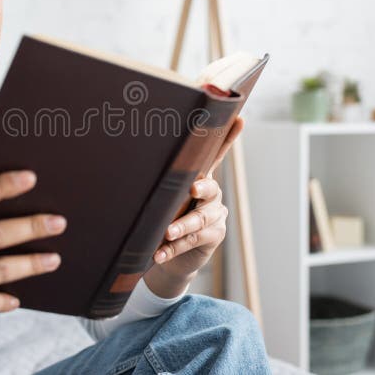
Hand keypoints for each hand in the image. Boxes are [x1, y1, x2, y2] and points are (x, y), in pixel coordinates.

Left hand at [151, 117, 243, 279]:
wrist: (169, 253)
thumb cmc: (163, 216)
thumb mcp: (161, 197)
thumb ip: (159, 182)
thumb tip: (134, 160)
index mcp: (200, 177)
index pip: (217, 154)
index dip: (229, 137)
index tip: (239, 120)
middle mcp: (212, 194)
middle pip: (210, 188)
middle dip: (202, 188)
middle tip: (192, 189)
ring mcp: (215, 215)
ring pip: (200, 219)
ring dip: (181, 226)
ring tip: (167, 232)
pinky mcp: (213, 236)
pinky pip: (194, 241)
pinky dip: (173, 249)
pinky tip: (158, 254)